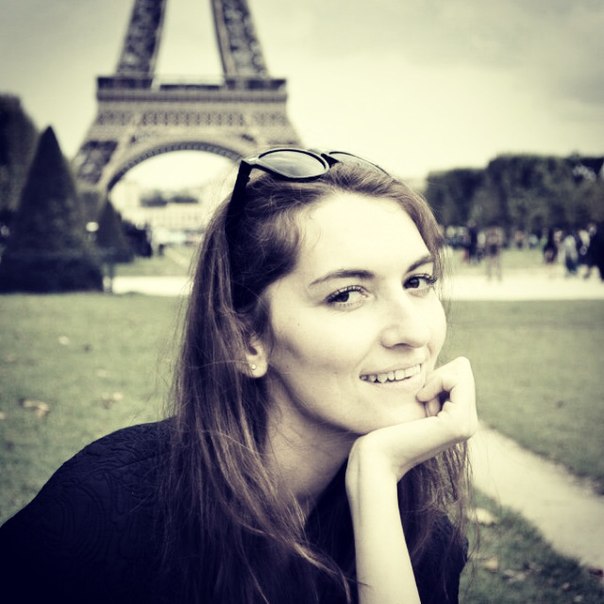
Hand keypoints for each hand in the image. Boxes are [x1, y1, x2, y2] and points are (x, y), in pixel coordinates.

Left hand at [347, 356, 476, 483]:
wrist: (378, 454)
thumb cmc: (388, 425)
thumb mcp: (419, 400)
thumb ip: (438, 385)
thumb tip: (460, 362)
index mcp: (462, 418)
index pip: (461, 371)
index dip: (436, 375)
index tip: (420, 397)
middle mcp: (470, 423)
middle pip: (463, 370)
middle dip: (437, 377)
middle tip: (421, 401)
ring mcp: (467, 425)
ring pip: (461, 373)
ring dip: (434, 382)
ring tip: (422, 406)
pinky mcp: (458, 423)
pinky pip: (454, 381)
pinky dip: (434, 384)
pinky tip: (421, 403)